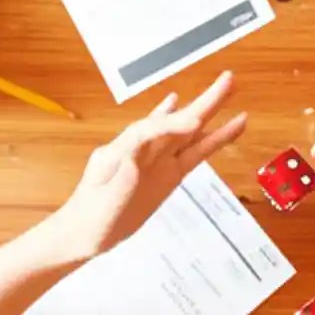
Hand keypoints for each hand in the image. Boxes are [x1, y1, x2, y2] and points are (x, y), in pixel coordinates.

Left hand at [48, 72, 245, 259]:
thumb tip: (138, 155)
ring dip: (209, 113)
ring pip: (188, 134)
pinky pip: (189, 153)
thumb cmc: (90, 218)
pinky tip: (200, 116)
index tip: (193, 122)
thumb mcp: (105, 202)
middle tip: (228, 80)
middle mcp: (141, 150)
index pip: (148, 131)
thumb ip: (123, 177)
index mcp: (121, 152)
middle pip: (176, 122)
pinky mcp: (167, 175)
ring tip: (230, 92)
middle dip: (202, 102)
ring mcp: (155, 161)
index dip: (171, 124)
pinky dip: (199, 135)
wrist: (84, 235)